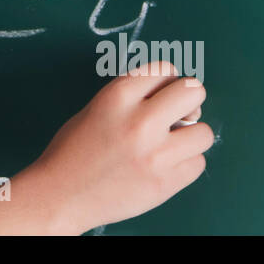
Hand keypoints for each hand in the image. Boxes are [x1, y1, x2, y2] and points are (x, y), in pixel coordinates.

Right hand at [24, 61, 212, 233]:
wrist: (60, 195)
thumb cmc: (76, 150)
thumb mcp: (98, 108)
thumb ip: (135, 98)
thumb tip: (181, 98)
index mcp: (118, 95)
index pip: (166, 69)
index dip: (165, 83)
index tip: (159, 97)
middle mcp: (140, 120)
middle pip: (194, 92)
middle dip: (187, 104)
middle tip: (174, 118)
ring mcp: (155, 154)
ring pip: (204, 132)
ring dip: (190, 138)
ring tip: (168, 147)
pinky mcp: (164, 183)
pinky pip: (198, 164)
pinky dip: (185, 165)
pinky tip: (162, 168)